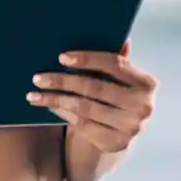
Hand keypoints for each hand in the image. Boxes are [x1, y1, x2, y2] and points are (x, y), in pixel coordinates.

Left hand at [28, 41, 157, 153]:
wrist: (119, 134)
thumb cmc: (115, 97)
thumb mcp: (119, 79)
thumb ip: (117, 60)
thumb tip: (120, 37)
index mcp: (146, 83)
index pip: (115, 64)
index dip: (88, 59)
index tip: (61, 57)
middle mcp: (143, 106)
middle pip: (95, 87)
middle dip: (63, 81)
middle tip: (38, 77)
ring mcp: (131, 127)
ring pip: (85, 108)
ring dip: (56, 99)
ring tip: (34, 94)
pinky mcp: (116, 143)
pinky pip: (82, 124)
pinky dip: (63, 113)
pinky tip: (49, 106)